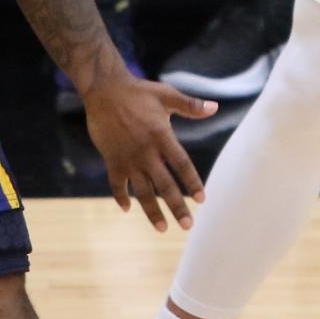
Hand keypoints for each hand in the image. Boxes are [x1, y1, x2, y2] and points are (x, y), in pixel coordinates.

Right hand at [82, 72, 216, 231]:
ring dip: (152, 211)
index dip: (192, 183)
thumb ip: (190, 106)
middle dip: (177, 207)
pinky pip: (116, 184)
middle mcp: (146, 152)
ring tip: (163, 228)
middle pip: (164, 185)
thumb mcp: (166, 95)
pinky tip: (127, 209)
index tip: (201, 200)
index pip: (182, 165)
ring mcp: (128, 158)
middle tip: (188, 225)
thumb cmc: (139, 91)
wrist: (105, 90)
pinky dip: (121, 197)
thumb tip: (214, 108)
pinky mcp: (111, 160)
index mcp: (162, 136)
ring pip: (142, 191)